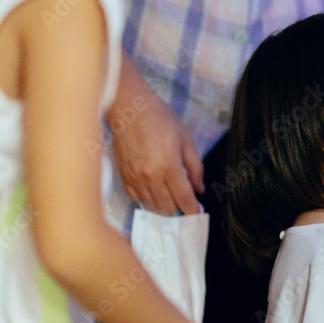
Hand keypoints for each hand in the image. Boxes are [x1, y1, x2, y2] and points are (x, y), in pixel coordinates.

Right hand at [109, 87, 203, 214]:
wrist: (130, 110)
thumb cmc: (161, 121)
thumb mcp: (186, 140)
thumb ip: (195, 168)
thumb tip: (199, 189)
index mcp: (169, 167)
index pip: (184, 199)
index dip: (193, 209)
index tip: (197, 212)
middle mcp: (150, 177)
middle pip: (167, 208)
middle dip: (179, 208)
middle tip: (183, 200)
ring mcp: (134, 178)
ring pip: (151, 206)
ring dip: (163, 205)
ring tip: (169, 196)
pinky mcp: (123, 177)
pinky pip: (136, 198)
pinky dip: (147, 199)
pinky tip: (153, 190)